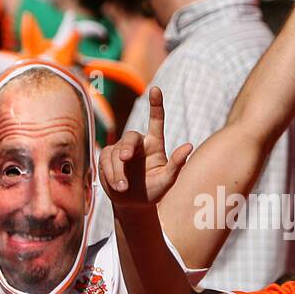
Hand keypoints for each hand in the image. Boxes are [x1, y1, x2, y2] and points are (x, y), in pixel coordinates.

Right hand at [99, 87, 192, 209]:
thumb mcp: (167, 181)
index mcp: (155, 145)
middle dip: (126, 147)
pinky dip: (110, 174)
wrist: (133, 204)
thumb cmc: (153, 191)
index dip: (156, 105)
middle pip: (130, 136)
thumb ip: (177, 164)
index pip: (156, 121)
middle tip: (124, 158)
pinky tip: (117, 186)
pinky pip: (105, 160)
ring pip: (115, 153)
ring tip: (123, 187)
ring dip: (117, 171)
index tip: (155, 90)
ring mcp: (121, 149)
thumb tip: (189, 146)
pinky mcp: (107, 158)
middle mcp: (138, 144)